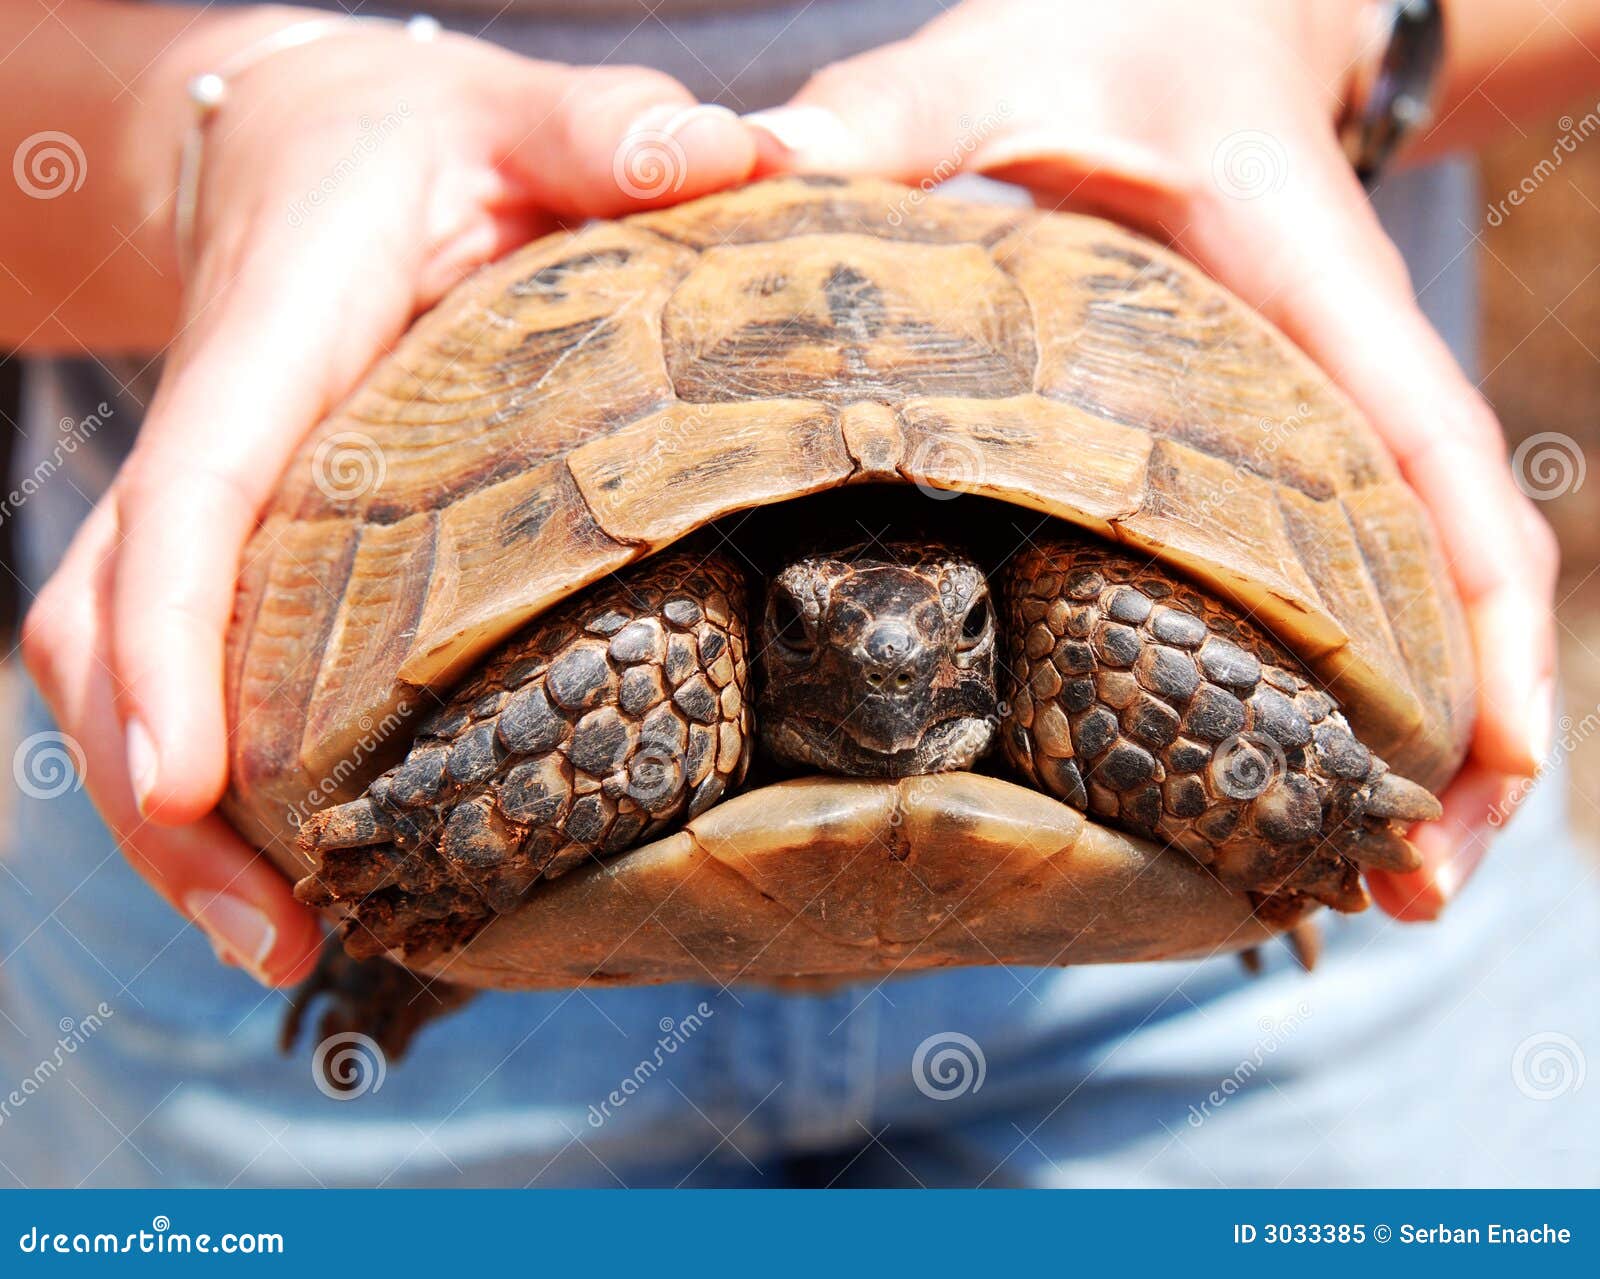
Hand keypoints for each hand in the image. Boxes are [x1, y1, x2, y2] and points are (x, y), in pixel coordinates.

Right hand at [21, 14, 756, 983]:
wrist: (296, 148)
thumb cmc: (411, 146)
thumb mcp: (506, 120)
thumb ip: (601, 134)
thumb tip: (738, 151)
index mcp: (271, 348)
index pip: (192, 497)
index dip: (169, 641)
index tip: (187, 785)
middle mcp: (213, 440)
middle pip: (112, 629)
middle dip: (164, 799)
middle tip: (273, 938)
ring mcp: (208, 504)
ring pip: (116, 669)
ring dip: (174, 821)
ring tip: (278, 943)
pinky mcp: (230, 546)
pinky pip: (175, 665)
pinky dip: (209, 778)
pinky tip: (287, 865)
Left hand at [746, 0, 1555, 919]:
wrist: (1205, 17)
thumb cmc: (1128, 43)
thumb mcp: (1012, 64)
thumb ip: (897, 121)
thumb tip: (755, 169)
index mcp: (1319, 319)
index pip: (1444, 479)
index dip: (1488, 632)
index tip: (1495, 770)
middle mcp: (1345, 392)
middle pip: (1453, 586)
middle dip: (1454, 744)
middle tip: (1405, 895)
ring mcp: (1320, 430)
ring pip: (1409, 601)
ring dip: (1410, 741)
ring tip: (1372, 888)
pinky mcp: (1277, 449)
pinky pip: (1333, 573)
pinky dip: (1337, 680)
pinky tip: (1285, 768)